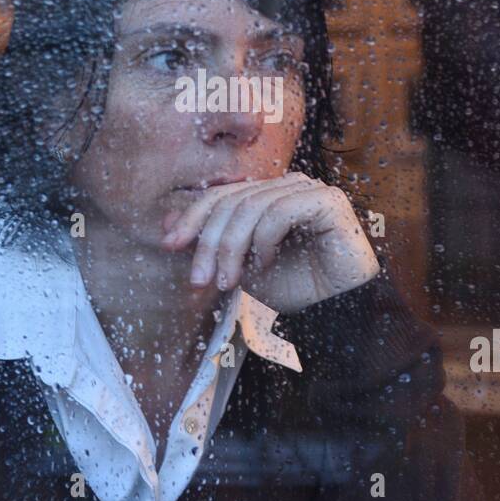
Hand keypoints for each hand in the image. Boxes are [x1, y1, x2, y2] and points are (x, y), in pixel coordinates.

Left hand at [159, 172, 380, 312]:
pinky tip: (265, 263)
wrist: (334, 313)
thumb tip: (165, 223)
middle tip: (200, 280)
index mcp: (267, 196)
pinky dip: (265, 240)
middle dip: (209, 242)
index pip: (221, 195)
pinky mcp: (329, 201)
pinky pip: (282, 210)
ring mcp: (310, 190)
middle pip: (233, 201)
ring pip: (253, 206)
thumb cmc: (290, 289)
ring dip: (233, 247)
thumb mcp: (237, 267)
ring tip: (228, 281)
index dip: (192, 217)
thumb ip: (208, 243)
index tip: (169, 245)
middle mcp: (288, 187)